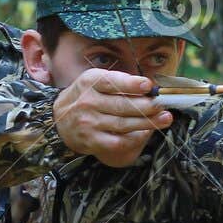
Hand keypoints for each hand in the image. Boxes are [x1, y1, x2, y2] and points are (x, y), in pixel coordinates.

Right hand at [52, 68, 172, 167]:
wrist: (58, 121)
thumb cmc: (86, 97)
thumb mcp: (95, 81)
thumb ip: (119, 82)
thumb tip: (149, 87)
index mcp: (90, 82)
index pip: (112, 82)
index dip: (131, 84)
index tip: (149, 85)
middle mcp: (88, 102)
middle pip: (122, 105)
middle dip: (147, 106)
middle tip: (164, 106)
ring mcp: (89, 123)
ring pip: (123, 124)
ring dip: (147, 122)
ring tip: (165, 119)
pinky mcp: (91, 140)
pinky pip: (117, 141)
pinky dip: (134, 138)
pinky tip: (146, 133)